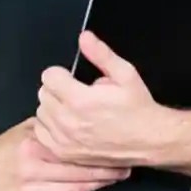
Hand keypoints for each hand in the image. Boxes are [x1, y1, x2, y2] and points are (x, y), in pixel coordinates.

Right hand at [0, 118, 130, 190]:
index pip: (74, 154)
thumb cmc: (8, 147)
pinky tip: (85, 189)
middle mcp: (31, 173)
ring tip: (110, 179)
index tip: (116, 154)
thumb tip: (82, 121)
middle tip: (122, 170)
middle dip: (104, 174)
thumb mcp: (29, 129)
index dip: (99, 156)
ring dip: (94, 186)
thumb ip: (53, 129)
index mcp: (32, 148)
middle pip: (78, 175)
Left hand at [35, 31, 164, 166]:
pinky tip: (65, 125)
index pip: (49, 76)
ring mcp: (64, 140)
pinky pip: (42, 134)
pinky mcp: (64, 153)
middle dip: (56, 89)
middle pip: (43, 94)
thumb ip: (101, 54)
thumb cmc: (138, 107)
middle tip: (74, 92)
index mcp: (80, 99)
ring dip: (52, 107)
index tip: (70, 78)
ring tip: (72, 109)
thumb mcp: (125, 74)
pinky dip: (49, 127)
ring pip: (41, 113)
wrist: (149, 141)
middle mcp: (68, 121)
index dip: (60, 73)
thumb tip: (84, 37)